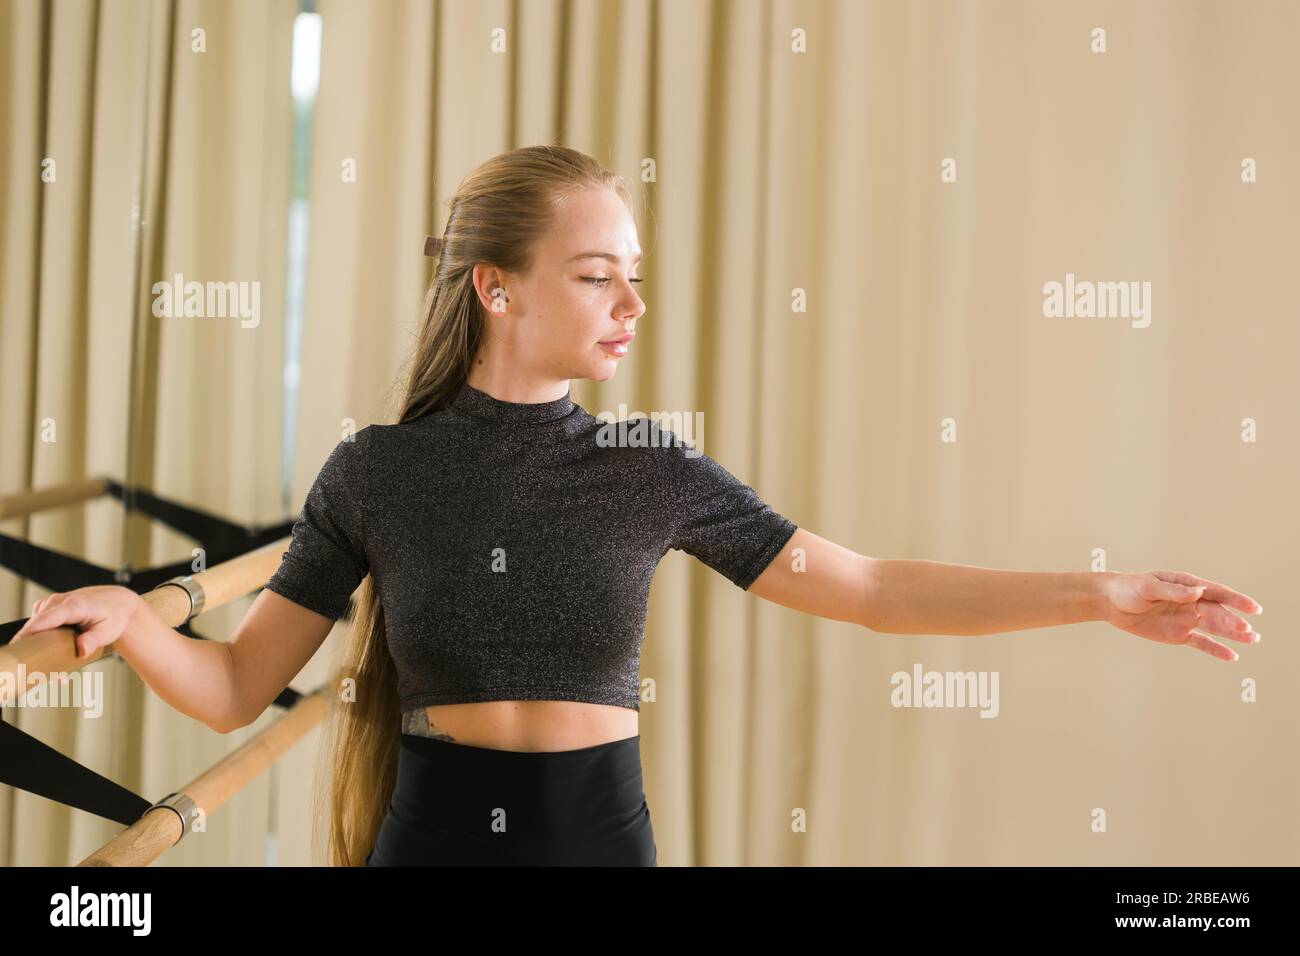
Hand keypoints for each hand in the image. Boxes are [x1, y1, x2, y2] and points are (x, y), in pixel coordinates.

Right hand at [10, 586, 143, 658]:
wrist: (118, 602)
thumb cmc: (114, 617)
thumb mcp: (108, 631)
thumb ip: (93, 640)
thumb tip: (81, 651)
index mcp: (74, 605)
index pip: (45, 619)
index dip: (29, 632)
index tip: (18, 646)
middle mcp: (60, 600)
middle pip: (35, 623)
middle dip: (33, 645)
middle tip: (41, 670)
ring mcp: (54, 602)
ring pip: (35, 623)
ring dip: (37, 642)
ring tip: (49, 664)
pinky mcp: (51, 606)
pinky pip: (38, 621)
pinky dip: (40, 634)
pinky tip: (49, 649)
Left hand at [1103, 570, 1261, 660]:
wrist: (1111, 603)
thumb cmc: (1130, 589)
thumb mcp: (1149, 586)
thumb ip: (1174, 591)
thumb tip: (1199, 591)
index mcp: (1187, 586)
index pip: (1217, 593)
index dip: (1236, 600)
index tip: (1254, 608)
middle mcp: (1192, 603)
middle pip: (1219, 613)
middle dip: (1235, 621)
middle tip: (1248, 631)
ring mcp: (1187, 619)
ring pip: (1215, 627)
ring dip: (1234, 634)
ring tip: (1252, 639)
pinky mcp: (1179, 635)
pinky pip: (1202, 643)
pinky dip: (1216, 649)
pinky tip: (1232, 655)